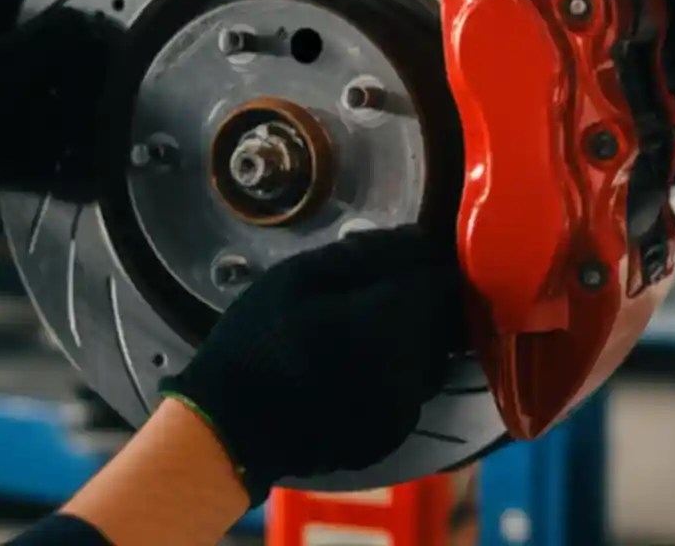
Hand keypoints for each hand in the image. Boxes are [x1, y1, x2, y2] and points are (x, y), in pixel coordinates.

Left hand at [0, 0, 112, 251]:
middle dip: (48, 60)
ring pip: (13, 87)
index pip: (1, 6)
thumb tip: (82, 21)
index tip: (78, 27)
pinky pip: (7, 121)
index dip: (42, 12)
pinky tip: (56, 133)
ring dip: (44, 96)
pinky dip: (32, 125)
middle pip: (11, 49)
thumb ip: (43, 41)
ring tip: (76, 103)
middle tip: (83, 68)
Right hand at [160, 226, 461, 505]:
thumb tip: (415, 238)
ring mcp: (405, 409)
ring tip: (362, 331)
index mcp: (392, 323)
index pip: (442, 280)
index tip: (405, 256)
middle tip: (376, 292)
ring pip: (430, 357)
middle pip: (443, 320)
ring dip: (410, 339)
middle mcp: (412, 369)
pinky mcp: (393, 435)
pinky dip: (394, 374)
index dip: (428, 262)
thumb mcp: (299, 278)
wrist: (231, 428)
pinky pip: (410, 391)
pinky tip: (353, 369)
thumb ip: (365, 254)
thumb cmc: (259, 343)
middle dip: (420, 301)